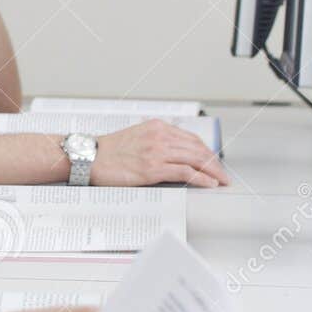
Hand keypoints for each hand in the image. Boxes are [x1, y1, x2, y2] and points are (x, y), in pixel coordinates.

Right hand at [90, 119, 229, 187]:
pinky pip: (186, 172)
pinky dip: (201, 178)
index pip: (191, 139)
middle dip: (215, 163)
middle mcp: (159, 136)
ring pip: (196, 159)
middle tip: (223, 174)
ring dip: (213, 171)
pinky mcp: (153, 168)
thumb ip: (156, 141)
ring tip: (220, 180)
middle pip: (198, 149)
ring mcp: (157, 152)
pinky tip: (209, 183)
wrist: (87, 157)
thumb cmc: (107, 152)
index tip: (213, 162)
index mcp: (157, 127)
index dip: (207, 152)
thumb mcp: (136, 137)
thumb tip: (175, 155)